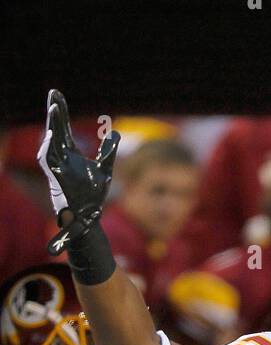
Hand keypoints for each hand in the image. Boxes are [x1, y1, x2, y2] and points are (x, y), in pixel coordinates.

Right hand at [38, 89, 119, 254]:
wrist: (89, 219)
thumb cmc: (93, 196)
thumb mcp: (104, 169)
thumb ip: (108, 151)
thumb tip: (115, 132)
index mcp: (69, 153)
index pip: (63, 127)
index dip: (60, 111)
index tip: (56, 94)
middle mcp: (60, 158)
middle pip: (55, 129)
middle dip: (54, 112)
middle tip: (54, 94)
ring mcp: (56, 167)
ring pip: (50, 142)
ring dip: (52, 126)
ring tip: (54, 108)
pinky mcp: (55, 178)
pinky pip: (48, 160)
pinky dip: (49, 147)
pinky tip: (53, 135)